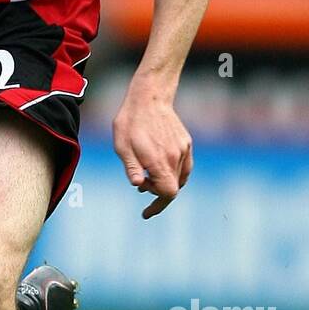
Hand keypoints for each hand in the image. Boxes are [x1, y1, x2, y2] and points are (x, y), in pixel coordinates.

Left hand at [112, 84, 192, 219]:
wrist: (150, 97)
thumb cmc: (131, 122)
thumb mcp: (122, 146)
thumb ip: (132, 168)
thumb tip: (138, 185)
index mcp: (159, 160)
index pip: (167, 193)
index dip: (157, 205)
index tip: (146, 212)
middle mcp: (175, 157)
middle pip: (173, 189)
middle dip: (158, 196)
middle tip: (141, 191)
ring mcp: (183, 150)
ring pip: (179, 178)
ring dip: (164, 183)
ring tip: (146, 179)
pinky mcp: (186, 143)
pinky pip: (184, 167)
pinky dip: (173, 173)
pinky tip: (160, 169)